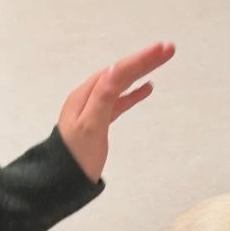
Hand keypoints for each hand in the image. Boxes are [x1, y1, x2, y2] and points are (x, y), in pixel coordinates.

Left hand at [58, 42, 175, 182]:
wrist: (60, 181)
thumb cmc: (76, 156)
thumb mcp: (91, 126)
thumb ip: (103, 97)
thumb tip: (116, 68)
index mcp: (86, 95)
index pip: (118, 71)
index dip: (141, 59)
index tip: (163, 49)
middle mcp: (89, 97)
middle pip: (120, 73)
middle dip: (144, 60)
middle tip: (169, 49)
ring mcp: (94, 108)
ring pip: (121, 84)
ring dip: (140, 72)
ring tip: (162, 61)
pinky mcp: (100, 121)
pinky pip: (119, 100)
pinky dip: (133, 93)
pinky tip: (147, 88)